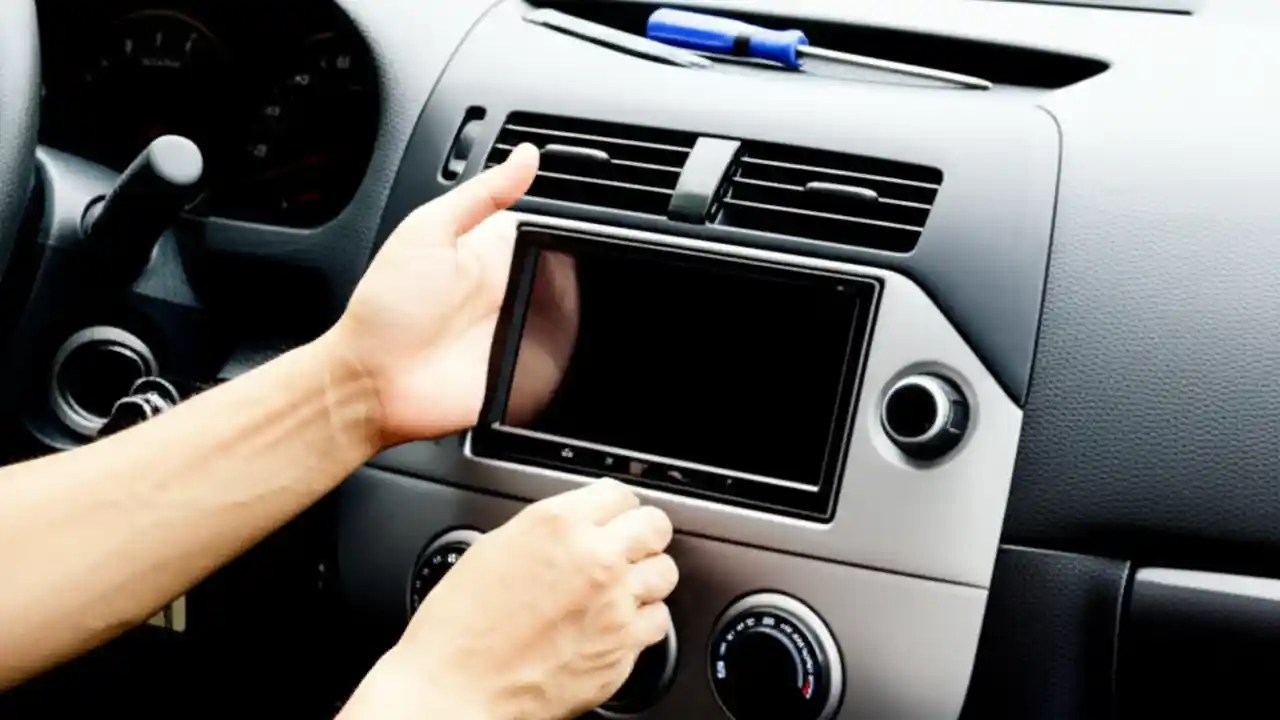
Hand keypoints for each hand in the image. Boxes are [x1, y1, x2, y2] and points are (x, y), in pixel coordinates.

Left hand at [325, 144, 577, 444]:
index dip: (573, 227)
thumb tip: (527, 155)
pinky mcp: (530, 377)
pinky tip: (564, 341)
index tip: (586, 222)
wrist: (370, 380)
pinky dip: (578, 354)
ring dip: (581, 310)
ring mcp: (525, 336)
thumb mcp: (428, 231)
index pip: (552, 232)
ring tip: (565, 305)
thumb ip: (481, 194)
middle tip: (587, 267)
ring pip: (579, 317)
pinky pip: (569, 361)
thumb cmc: (387, 309)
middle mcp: (514, 294)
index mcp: (494, 254)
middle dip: (588, 269)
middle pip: (574, 274)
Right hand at [342, 480, 677, 719]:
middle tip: (627, 546)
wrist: (455, 687)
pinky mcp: (623, 649)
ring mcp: (615, 606)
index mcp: (558, 524)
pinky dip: (642, 621)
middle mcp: (596, 559)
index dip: (616, 505)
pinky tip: (617, 623)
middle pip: (654, 527)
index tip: (614, 515)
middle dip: (642, 534)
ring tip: (621, 587)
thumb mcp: (495, 548)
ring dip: (645, 577)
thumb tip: (575, 527)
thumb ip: (547, 529)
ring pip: (665, 573)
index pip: (620, 493)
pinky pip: (657, 621)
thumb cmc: (460, 626)